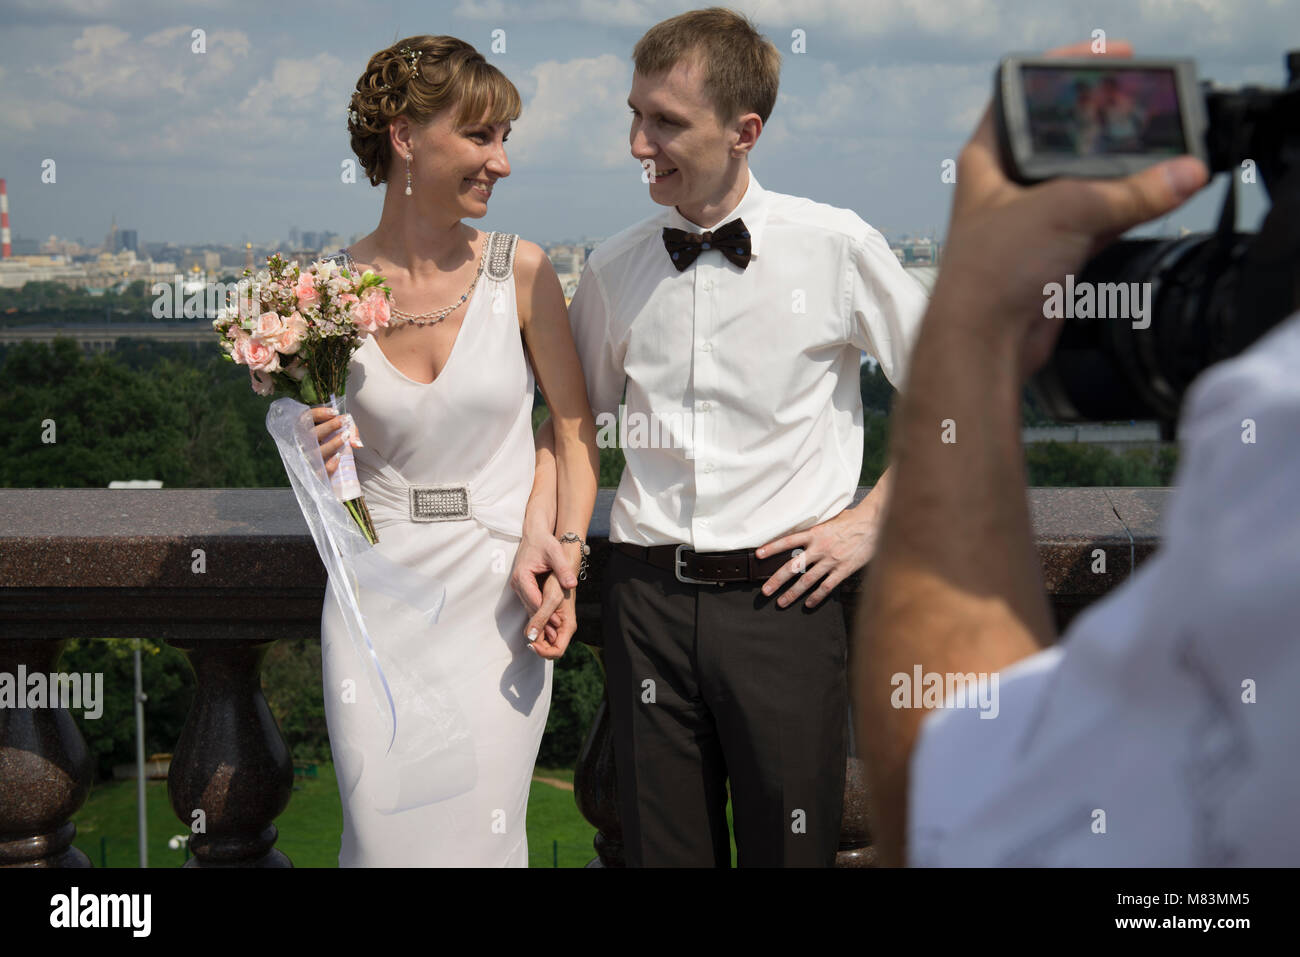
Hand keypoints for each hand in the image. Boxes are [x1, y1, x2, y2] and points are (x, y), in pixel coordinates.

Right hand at [309, 406, 360, 475]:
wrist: (333, 474)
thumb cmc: (334, 444)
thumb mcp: (342, 433)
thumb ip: (351, 431)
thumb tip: (357, 444)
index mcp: (305, 431)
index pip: (305, 419)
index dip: (319, 413)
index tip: (335, 412)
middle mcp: (303, 445)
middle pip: (311, 434)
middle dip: (329, 426)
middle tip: (343, 422)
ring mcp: (308, 460)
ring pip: (316, 452)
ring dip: (332, 443)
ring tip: (346, 436)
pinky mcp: (315, 474)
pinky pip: (321, 470)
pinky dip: (330, 464)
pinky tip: (338, 456)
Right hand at [509, 526, 576, 640]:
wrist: (535, 534)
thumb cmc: (545, 542)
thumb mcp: (556, 553)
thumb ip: (563, 569)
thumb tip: (572, 584)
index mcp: (522, 576)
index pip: (534, 599)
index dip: (546, 613)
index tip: (558, 623)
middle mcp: (517, 583)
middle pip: (530, 607)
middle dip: (543, 621)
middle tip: (557, 634)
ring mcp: (518, 586)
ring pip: (529, 607)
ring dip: (541, 619)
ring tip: (555, 633)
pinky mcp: (523, 587)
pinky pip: (531, 602)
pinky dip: (540, 611)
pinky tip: (551, 621)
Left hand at [524, 571, 575, 658]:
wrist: (561, 566)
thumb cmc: (558, 581)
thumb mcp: (550, 599)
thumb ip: (541, 618)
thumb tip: (530, 637)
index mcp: (568, 625)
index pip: (557, 651)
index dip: (543, 651)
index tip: (531, 644)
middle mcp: (563, 626)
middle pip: (549, 647)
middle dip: (537, 645)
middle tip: (527, 638)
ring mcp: (556, 621)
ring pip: (543, 638)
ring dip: (535, 635)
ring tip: (529, 626)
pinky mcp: (549, 615)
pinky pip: (540, 627)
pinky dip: (533, 627)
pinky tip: (528, 619)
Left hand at [756, 502, 881, 608]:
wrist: (874, 524)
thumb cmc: (851, 520)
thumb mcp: (828, 520)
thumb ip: (814, 529)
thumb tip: (799, 532)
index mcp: (815, 533)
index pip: (788, 541)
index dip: (772, 548)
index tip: (758, 555)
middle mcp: (820, 548)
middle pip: (793, 567)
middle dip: (776, 580)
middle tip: (765, 591)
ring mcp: (831, 560)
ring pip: (807, 581)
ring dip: (793, 593)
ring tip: (781, 602)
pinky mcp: (843, 570)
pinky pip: (826, 587)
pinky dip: (816, 597)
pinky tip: (808, 604)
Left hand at [938, 39, 1208, 380]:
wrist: (982, 344)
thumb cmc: (993, 272)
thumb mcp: (1066, 211)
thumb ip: (1130, 192)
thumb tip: (1183, 175)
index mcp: (988, 158)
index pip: (1023, 97)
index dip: (1062, 73)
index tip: (1108, 61)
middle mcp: (1006, 185)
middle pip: (1060, 140)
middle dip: (1102, 125)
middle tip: (1144, 106)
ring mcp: (1030, 220)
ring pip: (1085, 182)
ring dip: (1122, 172)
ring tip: (1164, 148)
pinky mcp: (1053, 253)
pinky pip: (1099, 220)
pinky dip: (1128, 209)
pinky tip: (1161, 194)